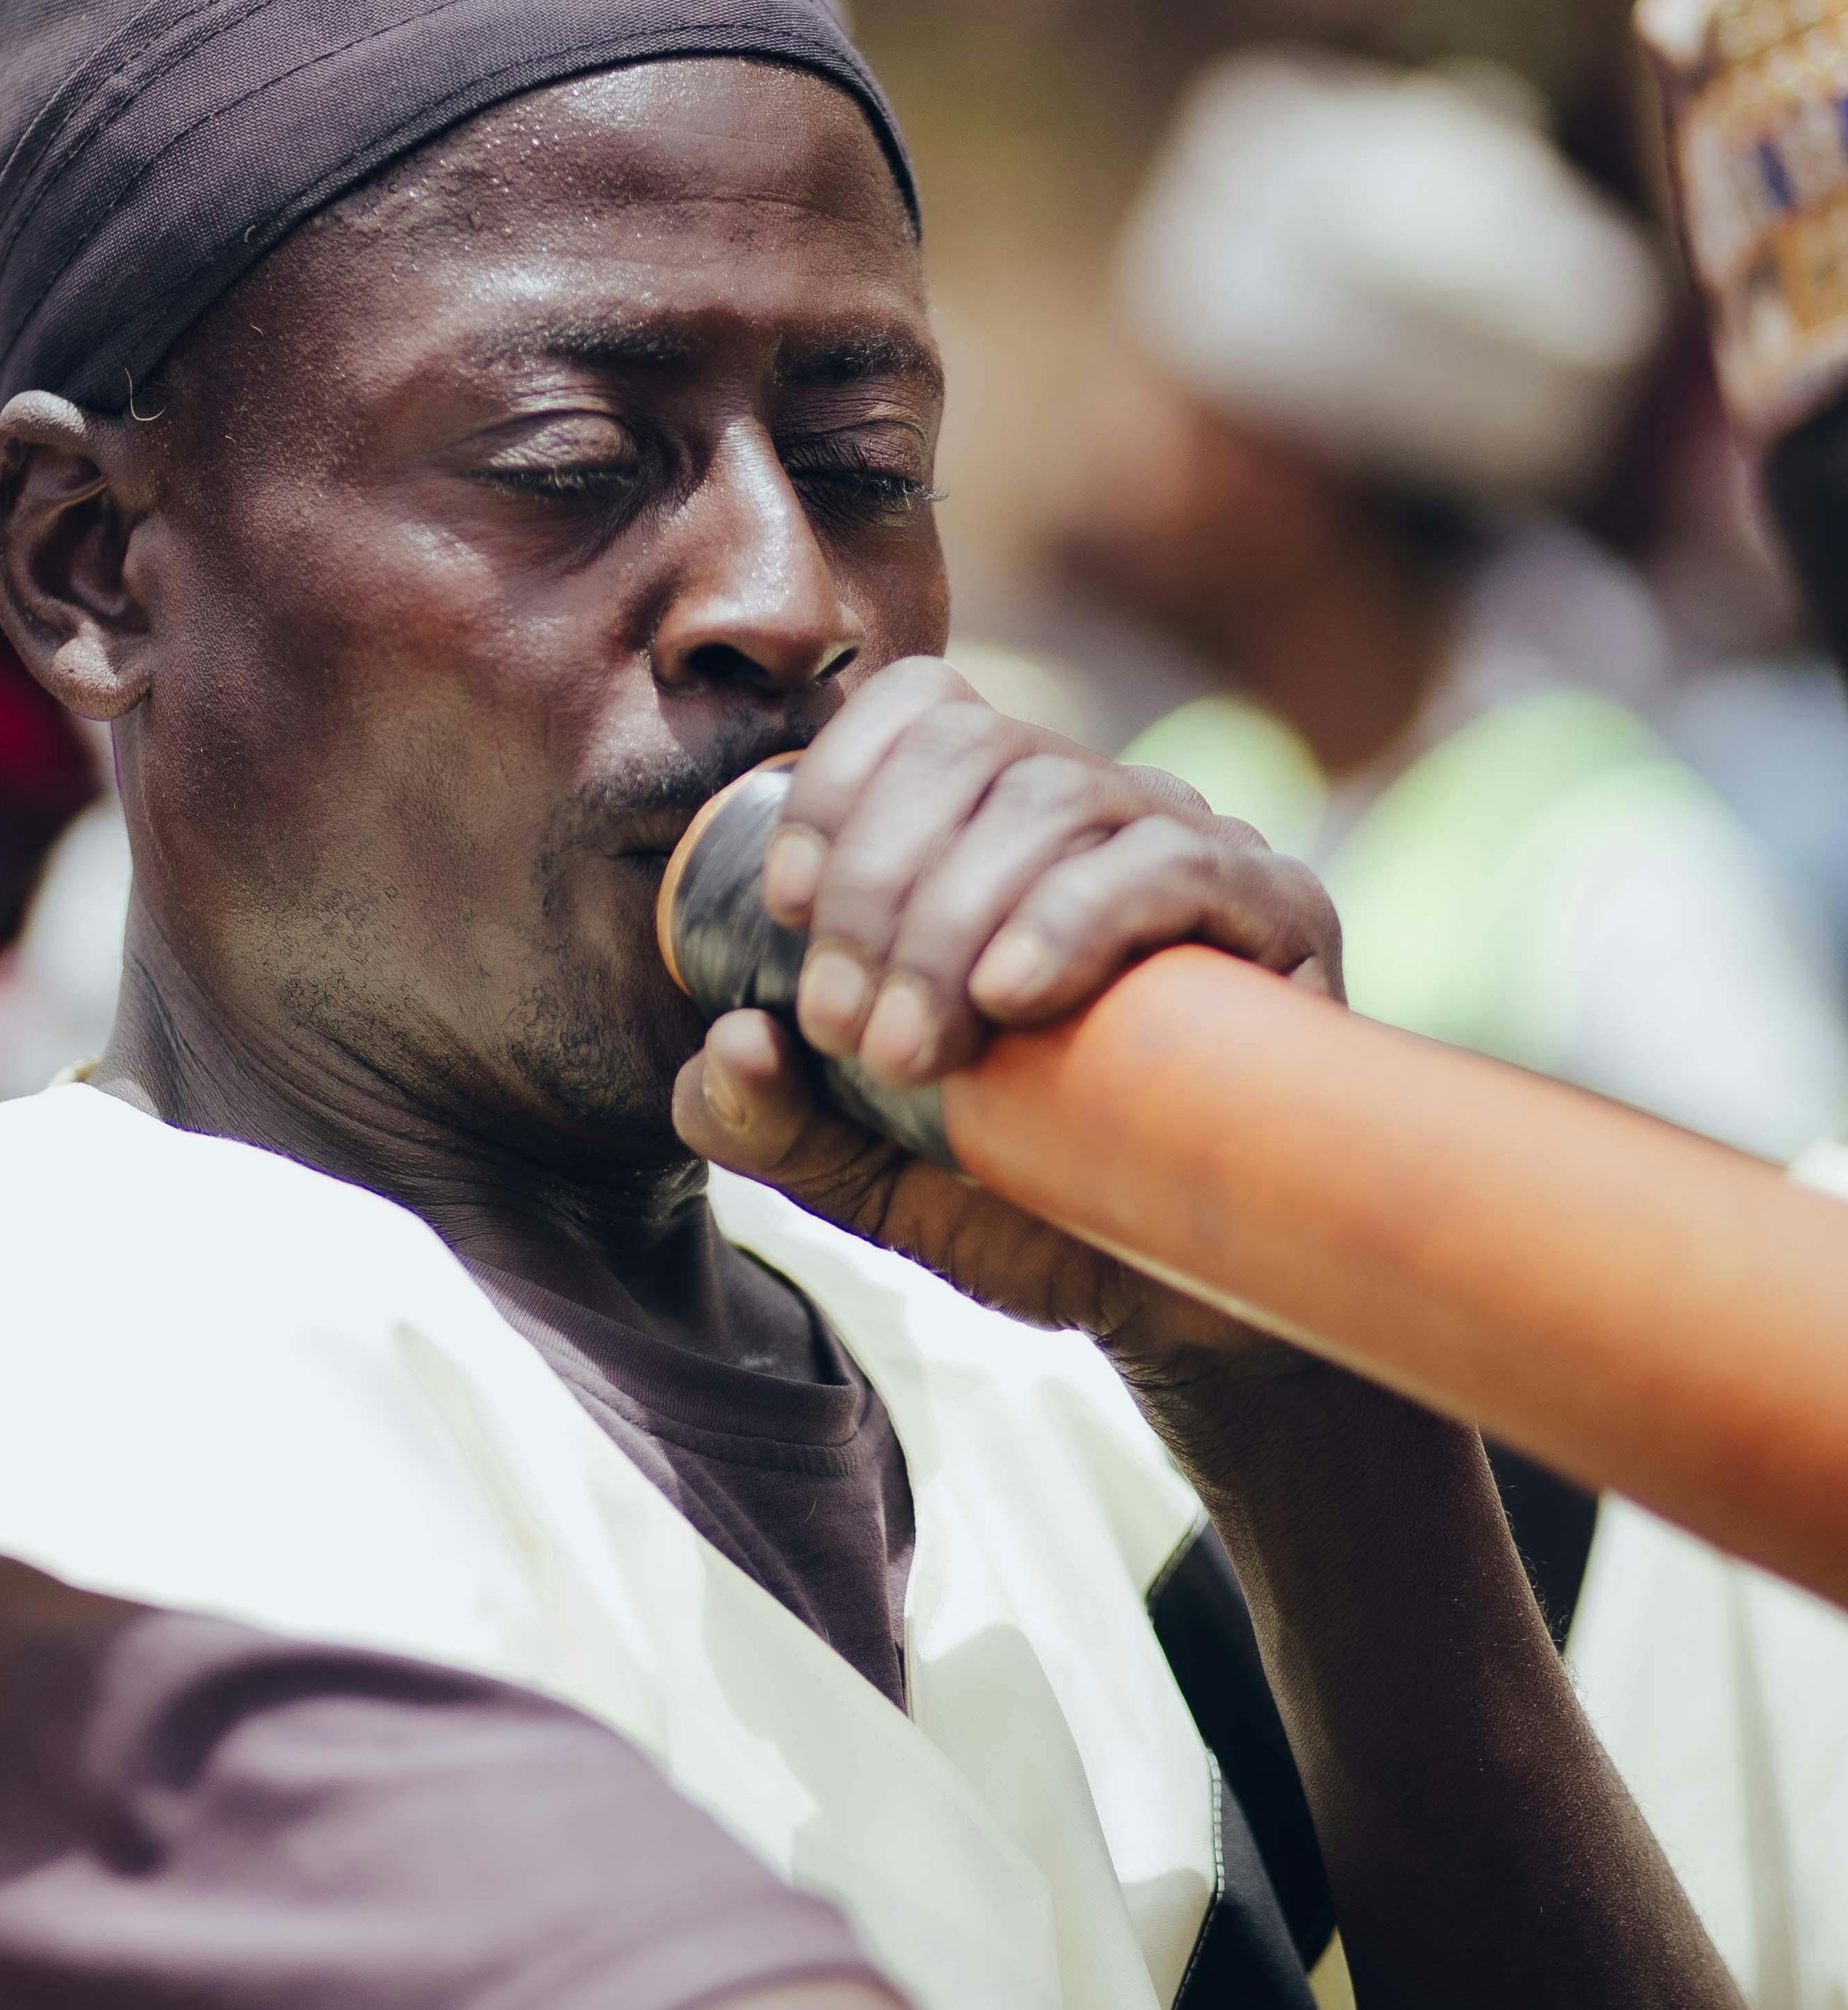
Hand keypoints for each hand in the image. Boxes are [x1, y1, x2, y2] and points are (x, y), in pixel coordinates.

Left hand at [671, 657, 1342, 1386]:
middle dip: (878, 884)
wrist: (1183, 1301)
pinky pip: (1172, 864)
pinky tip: (1013, 996)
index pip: (920, 707)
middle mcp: (1099, 807)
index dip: (836, 782)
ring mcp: (1195, 847)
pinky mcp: (1279, 913)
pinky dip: (1074, 916)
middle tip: (844, 1031)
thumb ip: (767, 1118)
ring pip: (1058, 798)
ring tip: (914, 1054)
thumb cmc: (1026, 1198)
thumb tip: (730, 1041)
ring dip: (953, 919)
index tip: (783, 911)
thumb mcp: (862, 1170)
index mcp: (997, 821)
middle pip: (973, 749)